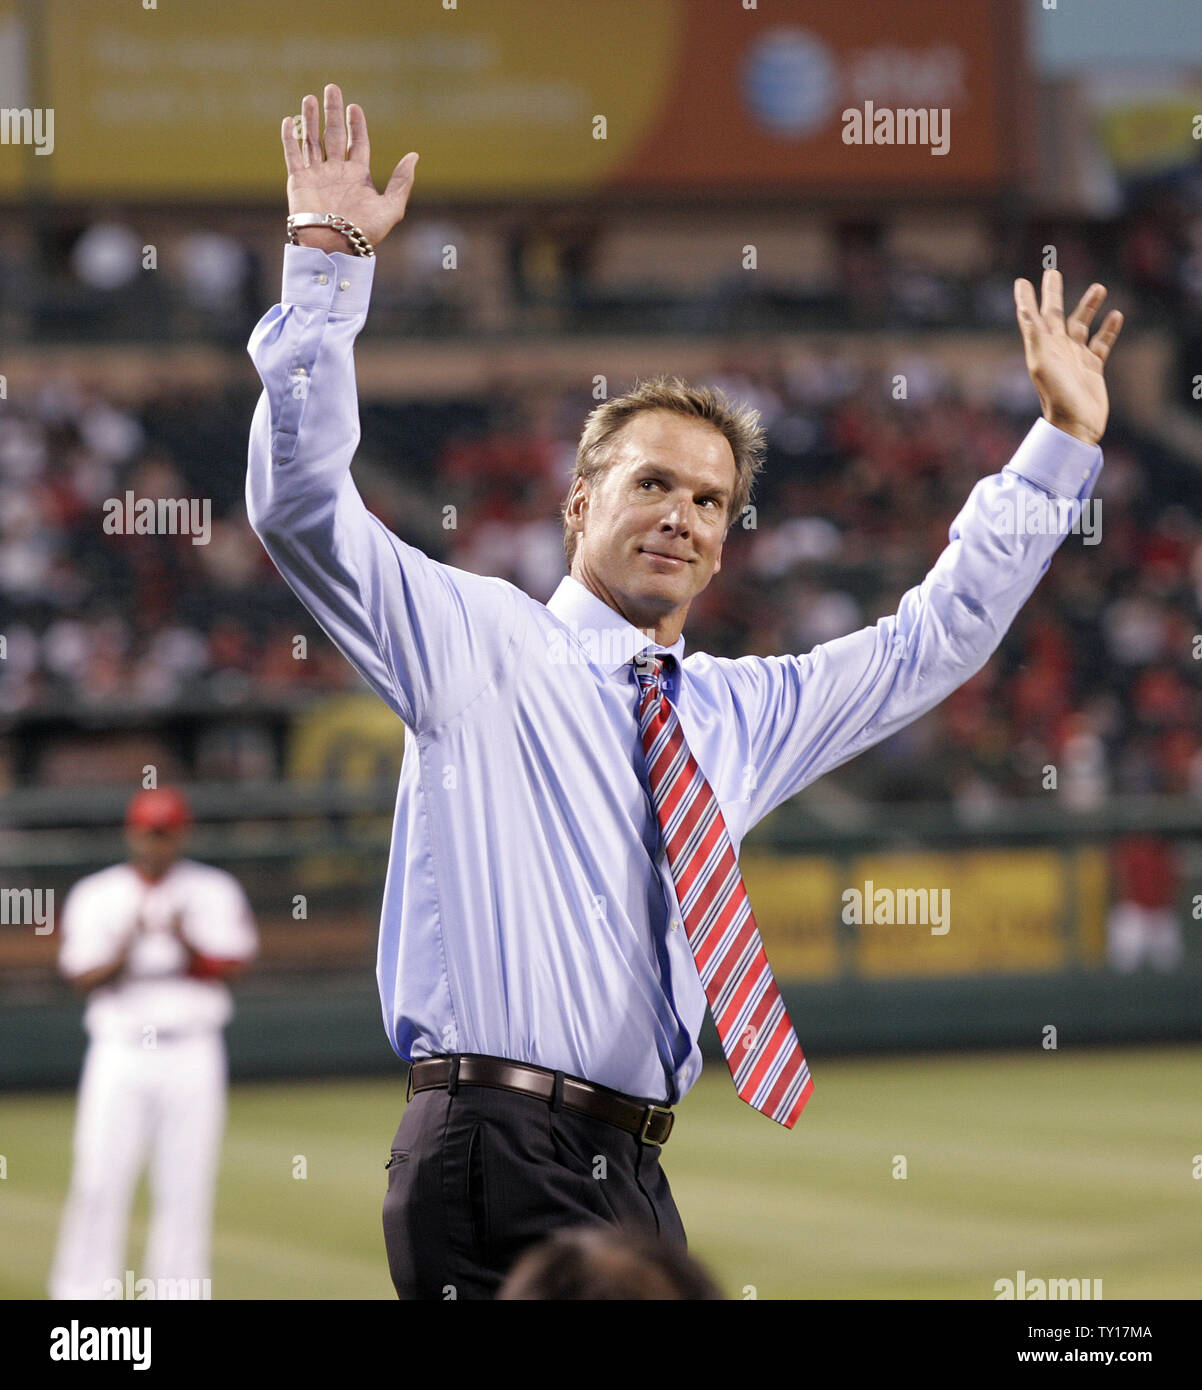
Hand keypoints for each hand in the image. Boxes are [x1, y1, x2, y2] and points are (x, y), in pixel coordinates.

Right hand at [282, 83, 418, 253]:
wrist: (334, 246)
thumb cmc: (363, 231)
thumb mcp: (391, 207)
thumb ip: (402, 182)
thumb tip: (414, 155)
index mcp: (357, 175)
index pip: (357, 143)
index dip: (356, 124)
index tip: (354, 107)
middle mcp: (336, 172)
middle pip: (333, 135)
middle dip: (332, 112)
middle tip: (332, 88)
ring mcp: (316, 175)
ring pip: (312, 140)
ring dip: (311, 119)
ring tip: (310, 98)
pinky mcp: (298, 180)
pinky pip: (293, 154)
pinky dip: (290, 138)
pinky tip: (290, 121)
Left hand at [1013, 269, 1123, 446]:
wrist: (1075, 423)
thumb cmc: (1056, 394)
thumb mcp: (1042, 362)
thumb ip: (1035, 335)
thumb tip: (1023, 309)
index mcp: (1042, 347)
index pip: (1032, 317)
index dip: (1025, 299)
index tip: (1020, 282)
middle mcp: (1057, 349)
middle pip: (1056, 315)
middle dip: (1054, 294)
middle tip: (1053, 272)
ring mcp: (1075, 358)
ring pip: (1081, 325)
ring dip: (1088, 306)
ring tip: (1099, 287)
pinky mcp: (1093, 368)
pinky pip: (1101, 343)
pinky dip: (1108, 329)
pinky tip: (1116, 315)